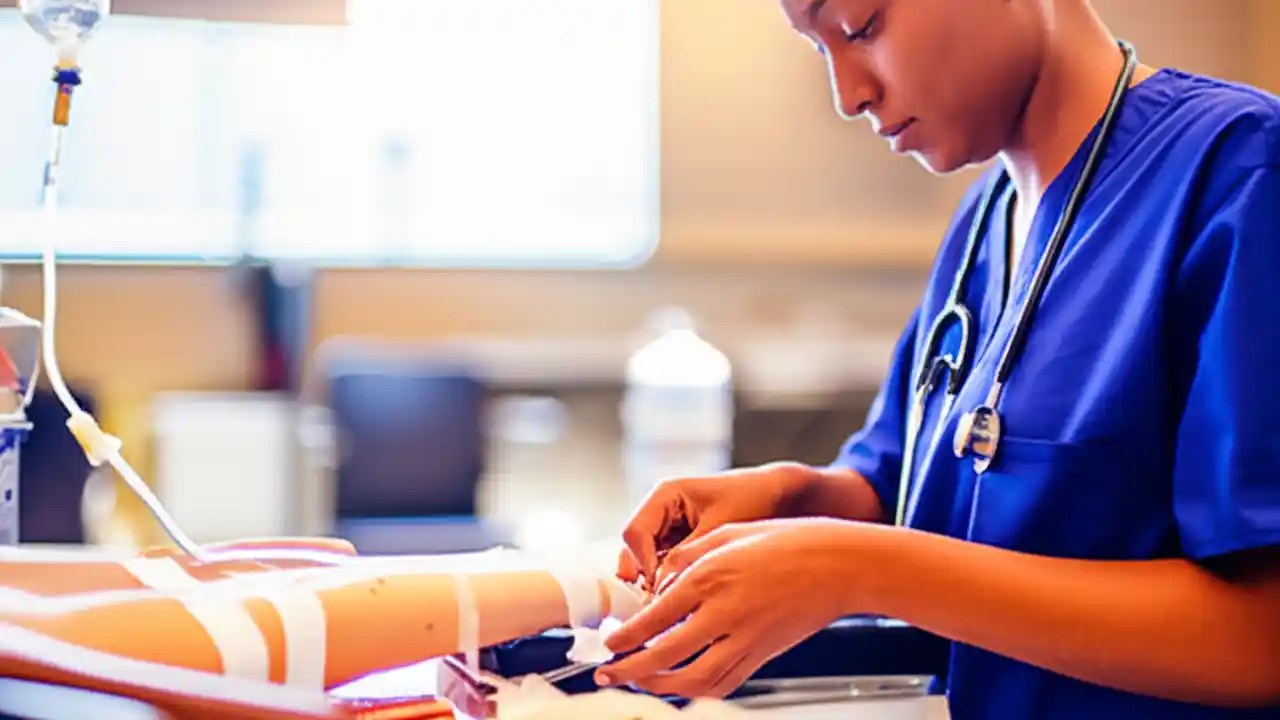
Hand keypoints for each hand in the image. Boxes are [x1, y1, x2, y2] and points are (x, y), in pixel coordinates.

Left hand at [597, 517, 863, 698]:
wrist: (840, 564)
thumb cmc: (790, 541)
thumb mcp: (729, 534)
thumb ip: (688, 559)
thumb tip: (658, 582)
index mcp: (713, 577)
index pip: (656, 616)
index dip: (627, 635)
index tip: (610, 641)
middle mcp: (726, 612)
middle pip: (666, 654)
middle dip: (630, 669)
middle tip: (607, 673)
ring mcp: (747, 638)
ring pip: (694, 679)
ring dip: (660, 687)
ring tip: (637, 684)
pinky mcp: (763, 654)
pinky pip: (724, 683)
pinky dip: (696, 690)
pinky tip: (680, 686)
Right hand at [616, 462, 818, 590]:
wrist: (782, 496)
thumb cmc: (754, 500)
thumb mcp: (718, 529)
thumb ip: (687, 558)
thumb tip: (661, 591)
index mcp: (665, 494)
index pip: (634, 533)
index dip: (641, 563)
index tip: (657, 587)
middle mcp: (662, 510)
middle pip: (633, 549)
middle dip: (642, 577)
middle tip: (656, 603)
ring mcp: (670, 528)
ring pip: (645, 561)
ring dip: (656, 582)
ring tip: (672, 603)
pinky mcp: (682, 544)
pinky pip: (665, 566)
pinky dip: (670, 582)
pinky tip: (683, 598)